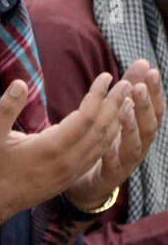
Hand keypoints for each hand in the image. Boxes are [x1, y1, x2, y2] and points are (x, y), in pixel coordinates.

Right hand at [0, 72, 127, 215]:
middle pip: (102, 128)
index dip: (98, 95)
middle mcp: (68, 160)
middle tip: (126, 83)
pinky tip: (113, 127)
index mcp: (51, 147)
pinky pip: (99, 154)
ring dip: (117, 120)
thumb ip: (7, 107)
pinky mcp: (72, 177)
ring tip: (125, 101)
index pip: (86, 116)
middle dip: (115, 104)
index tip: (106, 77)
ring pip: (104, 143)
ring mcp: (73, 170)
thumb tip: (20, 82)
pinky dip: (110, 137)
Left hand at [64, 61, 161, 211]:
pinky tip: (105, 144)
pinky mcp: (110, 177)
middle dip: (145, 106)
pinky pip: (112, 167)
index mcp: (141, 131)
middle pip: (149, 126)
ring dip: (131, 127)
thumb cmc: (107, 142)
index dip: (155, 91)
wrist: (89, 182)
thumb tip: (144, 62)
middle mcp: (139, 146)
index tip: (150, 71)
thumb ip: (130, 91)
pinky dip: (110, 155)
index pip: (154, 109)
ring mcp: (126, 163)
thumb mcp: (119, 114)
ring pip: (135, 146)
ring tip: (125, 110)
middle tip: (138, 86)